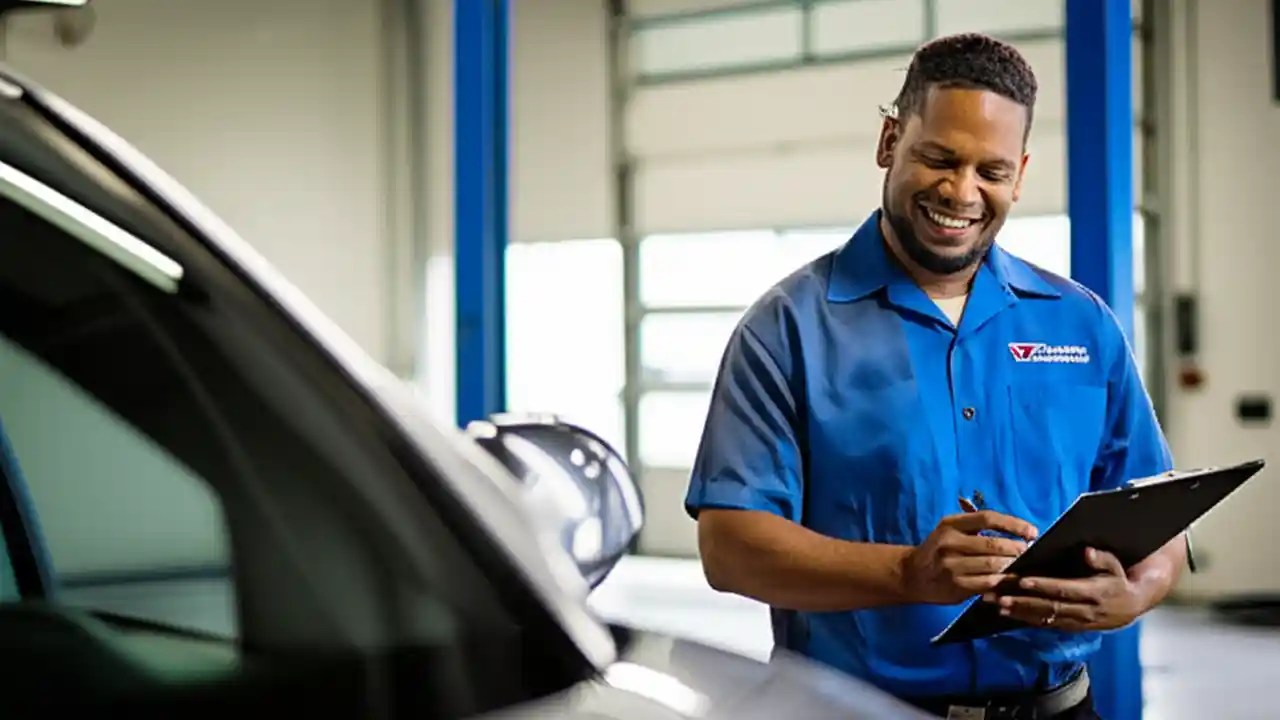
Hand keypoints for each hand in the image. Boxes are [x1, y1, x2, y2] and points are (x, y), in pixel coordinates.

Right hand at [901, 510, 1038, 604]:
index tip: (1031, 531)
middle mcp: (949, 542)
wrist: (912, 574)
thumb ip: (976, 524)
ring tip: (1022, 566)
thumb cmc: (939, 550)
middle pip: (993, 544)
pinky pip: (987, 583)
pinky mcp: (956, 586)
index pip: (988, 518)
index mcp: (951, 524)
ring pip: (993, 565)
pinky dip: (1002, 582)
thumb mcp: (950, 530)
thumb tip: (1014, 525)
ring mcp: (952, 565)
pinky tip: (1009, 581)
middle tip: (1028, 551)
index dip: (1013, 524)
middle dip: (1017, 549)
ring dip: (1012, 566)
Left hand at [988, 547, 1142, 630]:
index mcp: (1094, 592)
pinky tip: (1010, 614)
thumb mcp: (1115, 565)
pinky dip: (1028, 620)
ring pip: (1045, 618)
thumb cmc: (1118, 580)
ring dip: (1021, 613)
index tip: (1023, 580)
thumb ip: (1102, 558)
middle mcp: (1084, 611)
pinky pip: (1047, 625)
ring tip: (998, 606)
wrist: (1131, 607)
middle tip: (1000, 598)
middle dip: (1023, 603)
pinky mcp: (1071, 628)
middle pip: (1050, 607)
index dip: (1043, 586)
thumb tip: (1087, 552)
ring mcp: (1077, 622)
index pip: (1064, 589)